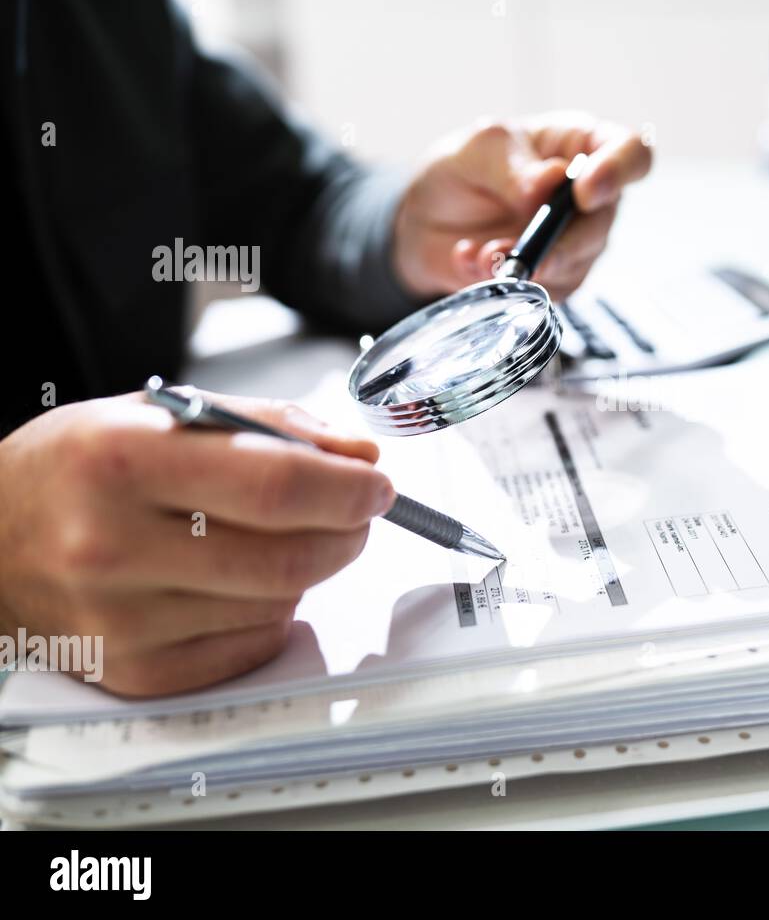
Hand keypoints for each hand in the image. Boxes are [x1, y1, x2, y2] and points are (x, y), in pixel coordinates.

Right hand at [0, 394, 394, 695]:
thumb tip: (356, 457)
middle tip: (353, 512)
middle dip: (346, 531)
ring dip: (307, 568)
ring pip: (280, 601)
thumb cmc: (74, 469)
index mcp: (122, 460)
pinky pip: (252, 645)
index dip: (348, 488)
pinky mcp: (135, 672)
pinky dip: (271, 611)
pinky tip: (239, 582)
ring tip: (273, 538)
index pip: (277, 484)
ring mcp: (122, 620)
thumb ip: (269, 425)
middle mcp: (114, 546)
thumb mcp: (158, 413)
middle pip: (290, 555)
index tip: (376, 484)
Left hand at [393, 111, 651, 300]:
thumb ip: (512, 166)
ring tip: (485, 253)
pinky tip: (472, 260)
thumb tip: (548, 184)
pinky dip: (507, 280)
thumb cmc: (465, 169)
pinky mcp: (555, 278)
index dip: (619, 171)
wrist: (428, 219)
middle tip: (523, 247)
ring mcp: (576, 241)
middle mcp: (589, 196)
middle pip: (604, 221)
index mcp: (583, 145)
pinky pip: (546, 290)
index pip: (633, 153)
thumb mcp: (479, 149)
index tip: (585, 193)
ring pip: (577, 262)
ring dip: (530, 264)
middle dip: (562, 239)